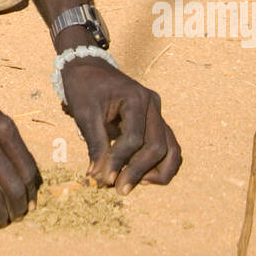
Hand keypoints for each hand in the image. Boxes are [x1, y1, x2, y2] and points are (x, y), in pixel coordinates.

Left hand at [61, 58, 181, 192]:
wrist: (87, 67)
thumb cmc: (84, 87)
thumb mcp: (85, 114)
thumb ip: (95, 145)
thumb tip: (99, 177)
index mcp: (136, 98)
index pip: (134, 139)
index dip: (119, 161)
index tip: (103, 179)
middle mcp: (152, 105)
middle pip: (157, 147)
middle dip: (137, 171)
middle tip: (118, 189)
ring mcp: (157, 113)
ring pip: (171, 149)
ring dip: (156, 172)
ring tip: (133, 184)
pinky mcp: (155, 122)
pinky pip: (167, 146)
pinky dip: (159, 165)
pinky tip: (142, 177)